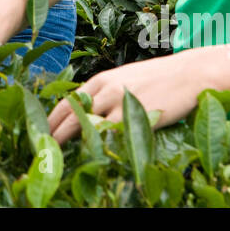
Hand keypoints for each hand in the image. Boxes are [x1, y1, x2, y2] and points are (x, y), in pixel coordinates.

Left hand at [46, 49, 210, 144]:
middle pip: (68, 114)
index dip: (51, 120)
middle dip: (51, 133)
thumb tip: (92, 114)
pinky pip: (106, 133)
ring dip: (65, 142)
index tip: (39, 134)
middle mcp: (104, 89)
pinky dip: (92, 145)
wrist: (191, 73)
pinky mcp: (133, 116)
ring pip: (82, 125)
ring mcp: (117, 102)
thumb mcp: (127, 81)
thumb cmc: (162, 79)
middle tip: (38, 149)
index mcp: (101, 80)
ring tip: (52, 157)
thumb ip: (108, 95)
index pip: (66, 102)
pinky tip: (84, 156)